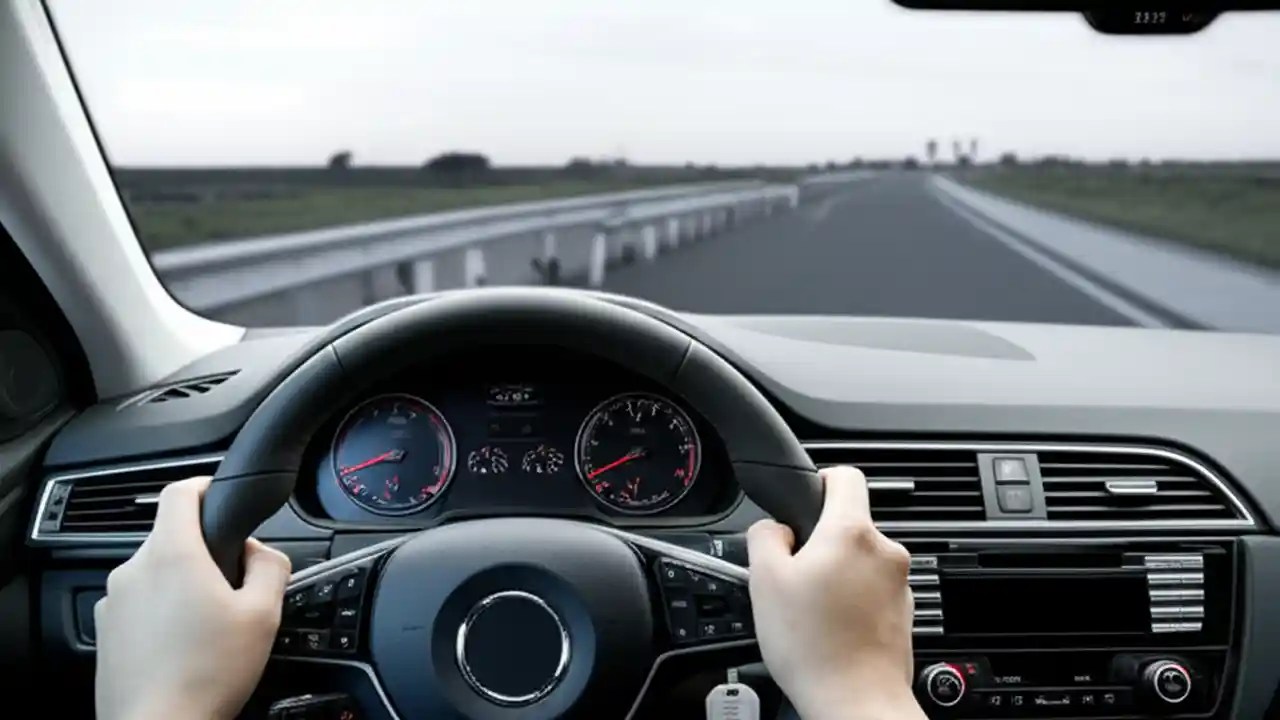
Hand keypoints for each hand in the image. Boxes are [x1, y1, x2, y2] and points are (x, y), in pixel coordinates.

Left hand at [95, 476, 291, 719]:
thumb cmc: (208, 674)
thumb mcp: (264, 614)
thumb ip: (270, 566)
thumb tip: (262, 552)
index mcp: (173, 555)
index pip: (179, 491)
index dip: (204, 484)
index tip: (219, 493)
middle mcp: (135, 570)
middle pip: (172, 536)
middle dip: (204, 551)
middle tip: (235, 585)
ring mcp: (115, 602)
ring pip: (157, 573)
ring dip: (183, 585)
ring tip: (211, 624)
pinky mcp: (106, 632)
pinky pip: (141, 605)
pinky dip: (163, 613)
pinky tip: (186, 645)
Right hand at [748, 466, 923, 719]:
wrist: (855, 702)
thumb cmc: (813, 646)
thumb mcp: (764, 580)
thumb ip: (764, 537)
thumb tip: (773, 528)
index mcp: (851, 532)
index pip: (845, 476)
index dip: (819, 482)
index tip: (805, 503)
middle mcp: (885, 552)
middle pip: (848, 524)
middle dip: (819, 543)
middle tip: (793, 576)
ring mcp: (899, 584)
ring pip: (859, 561)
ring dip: (836, 575)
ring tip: (811, 609)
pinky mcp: (903, 612)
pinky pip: (871, 591)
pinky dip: (851, 600)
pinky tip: (830, 627)